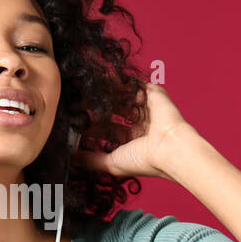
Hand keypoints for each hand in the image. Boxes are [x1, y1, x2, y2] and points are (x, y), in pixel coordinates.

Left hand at [70, 82, 193, 179]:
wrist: (169, 148)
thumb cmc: (143, 159)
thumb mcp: (111, 163)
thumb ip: (90, 159)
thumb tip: (71, 157)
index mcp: (133, 142)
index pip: (109, 131)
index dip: (93, 127)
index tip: (76, 122)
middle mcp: (141, 125)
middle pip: (115, 112)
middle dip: (98, 109)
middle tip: (78, 104)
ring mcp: (148, 109)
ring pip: (124, 97)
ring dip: (107, 94)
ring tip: (88, 90)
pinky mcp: (154, 94)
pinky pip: (135, 83)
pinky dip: (121, 81)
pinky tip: (104, 78)